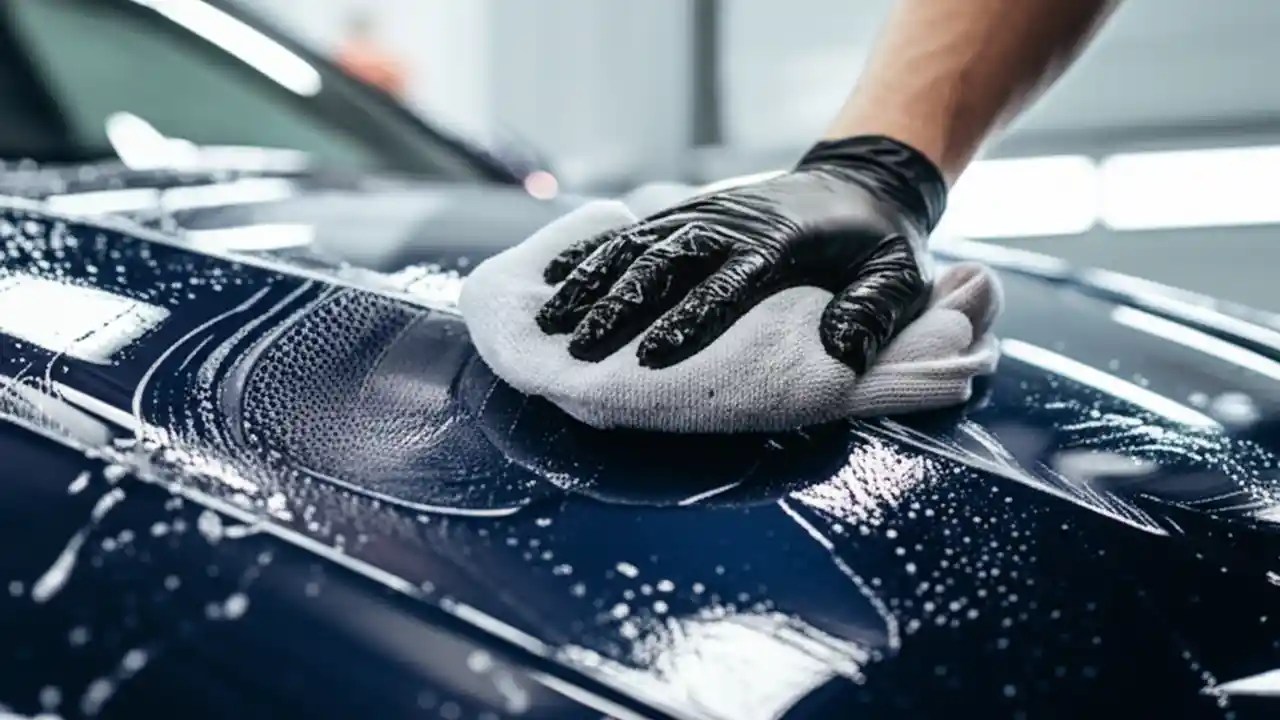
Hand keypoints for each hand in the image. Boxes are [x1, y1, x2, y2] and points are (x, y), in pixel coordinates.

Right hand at [535, 135, 946, 371]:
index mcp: (779, 244)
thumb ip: (874, 310)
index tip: (651, 357)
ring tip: (549, 321)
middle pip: (663, 265)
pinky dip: (590, 253)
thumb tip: (841, 352)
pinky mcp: (686, 213)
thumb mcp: (899, 274)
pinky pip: (630, 232)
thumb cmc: (878, 242)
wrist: (861, 180)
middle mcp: (730, 226)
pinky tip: (552, 277)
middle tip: (579, 350)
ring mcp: (703, 215)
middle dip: (618, 308)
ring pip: (636, 246)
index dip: (687, 321)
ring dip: (590, 282)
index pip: (725, 285)